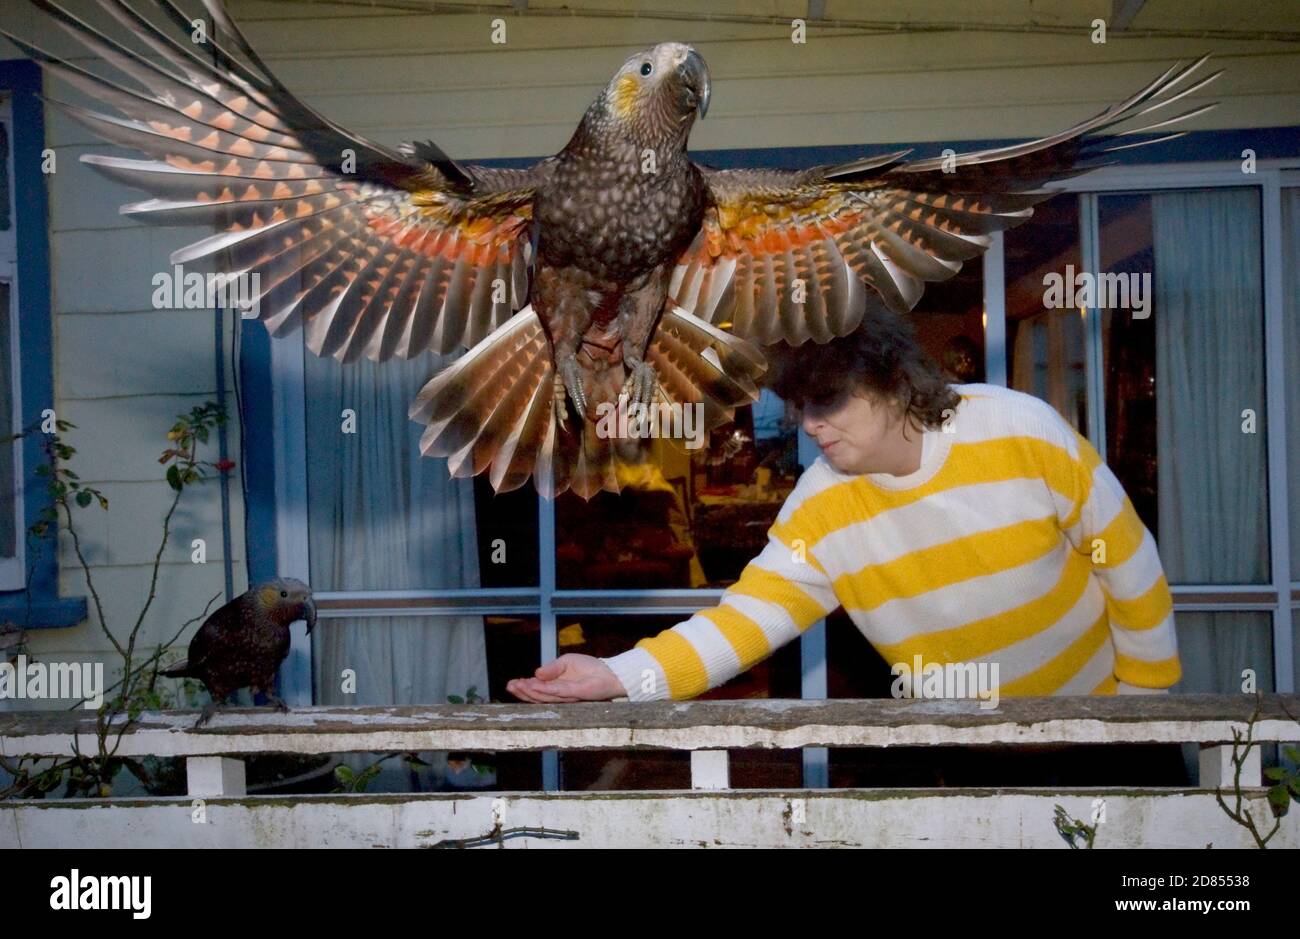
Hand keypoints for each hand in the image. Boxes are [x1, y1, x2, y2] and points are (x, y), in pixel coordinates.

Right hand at [507, 654, 625, 702]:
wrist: (609, 672)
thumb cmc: (589, 668)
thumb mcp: (566, 662)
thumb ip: (551, 668)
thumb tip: (536, 673)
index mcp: (555, 687)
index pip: (537, 689)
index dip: (524, 687)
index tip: (511, 683)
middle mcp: (558, 695)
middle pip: (537, 696)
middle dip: (522, 691)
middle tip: (509, 686)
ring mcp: (565, 696)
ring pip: (543, 697)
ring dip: (529, 692)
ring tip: (517, 686)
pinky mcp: (574, 694)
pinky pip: (556, 692)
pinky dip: (543, 689)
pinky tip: (533, 684)